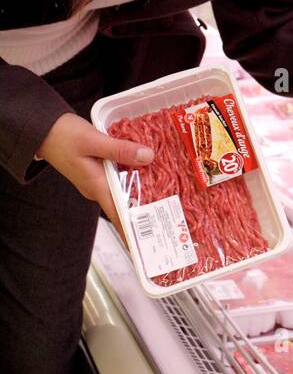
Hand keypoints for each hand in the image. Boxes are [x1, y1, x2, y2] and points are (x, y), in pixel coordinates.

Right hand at [36, 112, 154, 244]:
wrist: (41, 129)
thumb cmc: (63, 135)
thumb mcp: (94, 139)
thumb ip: (120, 149)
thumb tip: (147, 157)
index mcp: (97, 186)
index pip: (118, 216)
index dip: (132, 231)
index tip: (147, 244)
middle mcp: (96, 188)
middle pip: (123, 205)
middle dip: (143, 211)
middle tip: (169, 213)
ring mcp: (95, 180)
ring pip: (121, 190)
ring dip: (139, 192)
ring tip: (166, 193)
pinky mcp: (95, 171)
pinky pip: (117, 178)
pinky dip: (130, 177)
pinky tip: (145, 168)